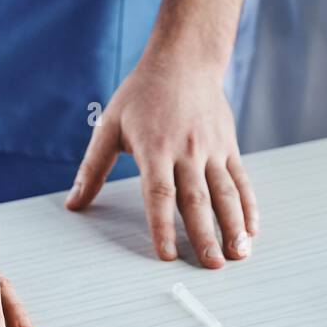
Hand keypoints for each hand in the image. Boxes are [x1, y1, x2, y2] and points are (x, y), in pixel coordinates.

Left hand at [65, 56, 257, 268]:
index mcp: (154, 148)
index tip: (166, 254)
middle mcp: (187, 151)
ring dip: (234, 226)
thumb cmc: (141, 95)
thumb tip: (73, 204)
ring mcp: (212, 149)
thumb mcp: (109, 126)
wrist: (184, 60)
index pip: (159, 194)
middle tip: (212, 266)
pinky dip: (249, 206)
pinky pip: (242, 180)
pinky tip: (252, 230)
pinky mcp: (229, 146)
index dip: (162, 226)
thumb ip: (92, 168)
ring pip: (225, 193)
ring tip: (238, 255)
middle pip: (197, 199)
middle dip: (205, 235)